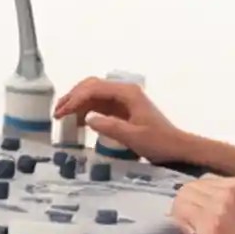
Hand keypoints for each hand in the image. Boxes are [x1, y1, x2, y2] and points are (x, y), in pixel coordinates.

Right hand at [52, 77, 189, 163]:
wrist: (177, 147)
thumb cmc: (159, 142)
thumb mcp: (134, 137)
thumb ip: (110, 126)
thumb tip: (87, 118)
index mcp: (128, 93)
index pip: (95, 88)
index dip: (76, 99)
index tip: (62, 113)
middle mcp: (124, 91)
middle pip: (92, 86)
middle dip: (73, 97)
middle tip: (57, 113)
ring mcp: (123, 99)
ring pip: (94, 94)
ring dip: (77, 103)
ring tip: (61, 117)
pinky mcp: (122, 109)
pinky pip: (99, 104)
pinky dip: (85, 110)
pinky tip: (77, 122)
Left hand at [170, 176, 234, 233]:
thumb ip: (228, 204)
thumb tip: (204, 207)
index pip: (204, 182)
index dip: (196, 200)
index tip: (197, 214)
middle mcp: (230, 191)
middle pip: (190, 188)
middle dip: (186, 206)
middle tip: (190, 225)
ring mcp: (219, 206)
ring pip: (182, 199)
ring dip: (181, 216)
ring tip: (191, 233)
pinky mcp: (209, 225)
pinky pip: (181, 216)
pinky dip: (181, 228)